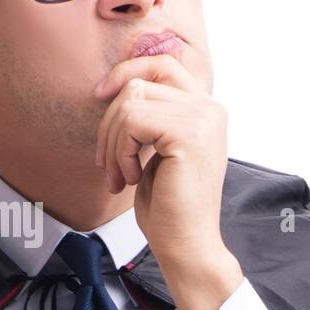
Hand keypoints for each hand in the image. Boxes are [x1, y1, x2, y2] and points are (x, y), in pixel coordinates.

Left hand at [94, 51, 242, 309]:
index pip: (162, 65)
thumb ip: (150, 116)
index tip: (99, 95)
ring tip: (119, 176)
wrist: (186, 245)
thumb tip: (120, 84)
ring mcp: (203, 119)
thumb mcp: (156, 151)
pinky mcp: (188, 134)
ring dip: (112, 143)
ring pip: (130, 103)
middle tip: (107, 166)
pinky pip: (132, 121)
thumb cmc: (167, 206)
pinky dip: (120, 152)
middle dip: (110, 125)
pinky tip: (130, 178)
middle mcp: (210, 108)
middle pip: (138, 85)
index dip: (126, 71)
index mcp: (206, 109)